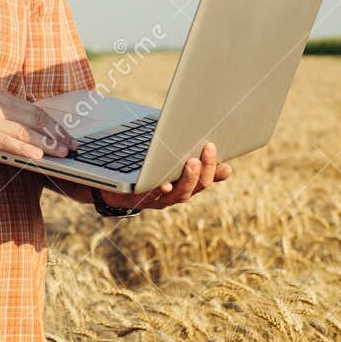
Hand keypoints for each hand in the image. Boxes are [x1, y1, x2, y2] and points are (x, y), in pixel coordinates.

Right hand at [0, 80, 78, 160]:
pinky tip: (38, 156)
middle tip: (74, 145)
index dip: (52, 122)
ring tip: (64, 153)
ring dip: (49, 142)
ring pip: (28, 131)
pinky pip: (8, 142)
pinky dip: (25, 149)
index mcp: (0, 97)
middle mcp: (0, 106)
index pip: (34, 110)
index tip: (65, 132)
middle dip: (59, 133)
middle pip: (38, 119)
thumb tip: (4, 119)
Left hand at [100, 142, 232, 211]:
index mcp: (184, 183)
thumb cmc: (145, 170)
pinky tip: (165, 184)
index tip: (227, 163)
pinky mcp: (140, 198)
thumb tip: (206, 142)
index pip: (207, 178)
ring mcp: (159, 199)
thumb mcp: (168, 160)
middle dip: (206, 168)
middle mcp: (175, 194)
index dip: (217, 172)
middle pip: (197, 186)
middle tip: (209, 148)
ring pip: (179, 194)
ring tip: (192, 162)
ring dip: (188, 178)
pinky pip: (152, 196)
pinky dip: (160, 190)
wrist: (113, 187)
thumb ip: (188, 155)